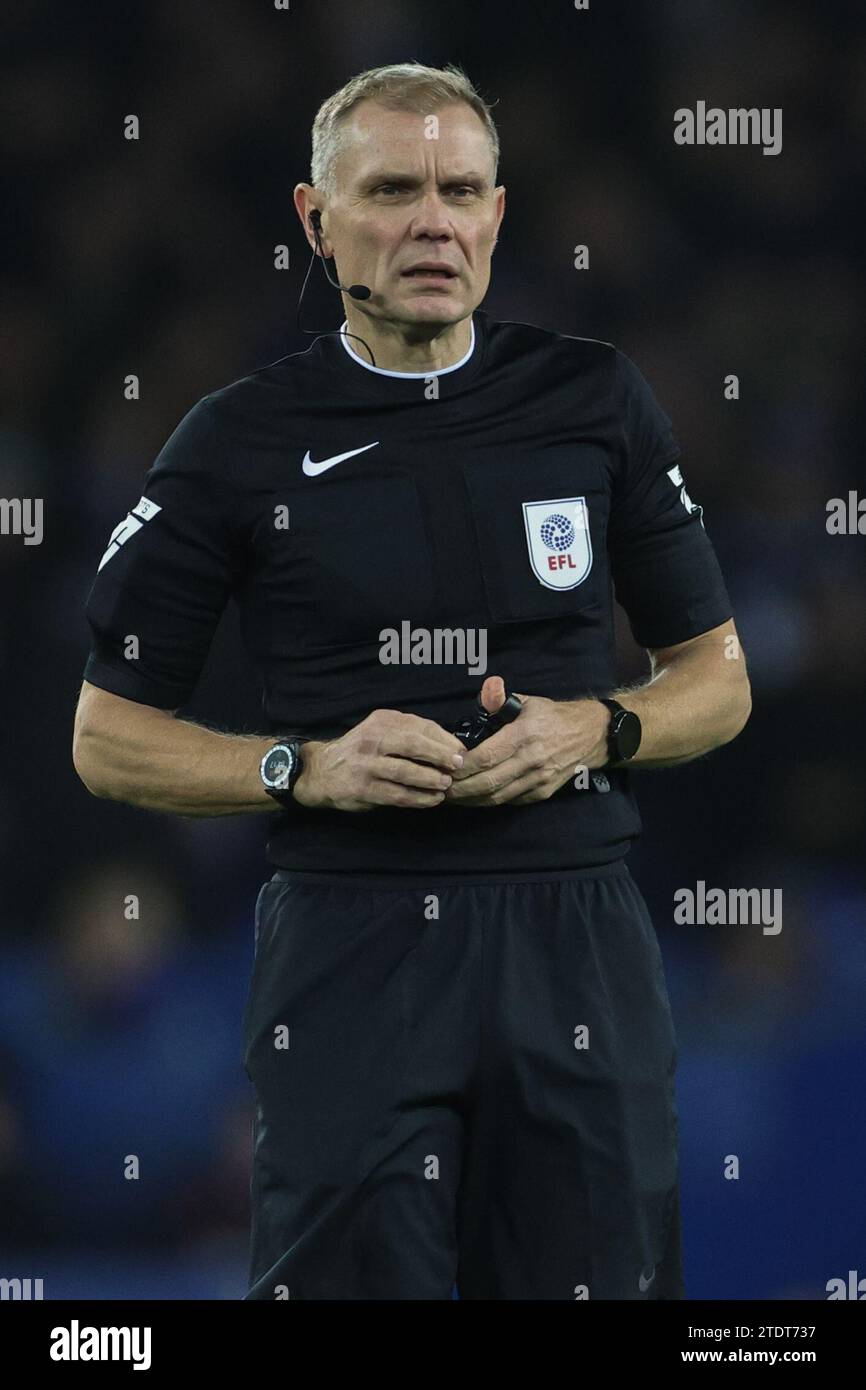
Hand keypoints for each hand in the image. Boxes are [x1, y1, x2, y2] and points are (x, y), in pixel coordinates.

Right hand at [293, 709, 464, 811]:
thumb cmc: (362, 751)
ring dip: (431, 779)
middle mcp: (372, 739)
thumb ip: (410, 734)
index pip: (419, 726)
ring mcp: (366, 764)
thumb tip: (450, 746)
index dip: (443, 740)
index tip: (461, 751)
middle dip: (440, 756)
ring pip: (405, 771)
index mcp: (382, 721)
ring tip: (446, 785)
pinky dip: (418, 798)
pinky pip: (396, 794)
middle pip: (413, 744)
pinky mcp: (363, 788)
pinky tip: (431, 800)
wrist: (322, 770)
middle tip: (458, 766)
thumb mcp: (382, 731)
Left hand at [444, 676, 609, 806]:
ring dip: (472, 799)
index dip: (462, 766)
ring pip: (498, 796)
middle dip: (461, 788)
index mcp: (525, 734)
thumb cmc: (552, 716)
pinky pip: (511, 800)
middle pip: (489, 781)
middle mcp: (532, 759)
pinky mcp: (543, 791)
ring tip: (452, 796)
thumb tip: (485, 693)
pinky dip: (490, 801)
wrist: (590, 735)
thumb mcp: (527, 701)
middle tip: (441, 788)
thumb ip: (501, 700)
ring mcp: (539, 778)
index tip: (445, 767)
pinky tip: (474, 798)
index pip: (486, 756)